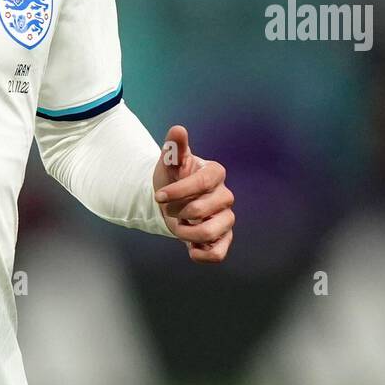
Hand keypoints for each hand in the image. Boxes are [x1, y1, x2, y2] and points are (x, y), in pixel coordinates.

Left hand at [152, 125, 234, 263]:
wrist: (170, 202)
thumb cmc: (172, 179)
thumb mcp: (169, 163)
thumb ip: (174, 148)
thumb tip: (178, 130)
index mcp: (215, 174)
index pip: (203, 182)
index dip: (178, 191)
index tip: (158, 196)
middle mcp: (225, 196)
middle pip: (205, 208)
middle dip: (179, 212)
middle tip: (169, 211)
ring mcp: (226, 218)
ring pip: (214, 232)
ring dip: (187, 233)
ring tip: (178, 227)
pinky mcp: (223, 238)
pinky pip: (219, 253)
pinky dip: (202, 254)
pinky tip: (189, 248)